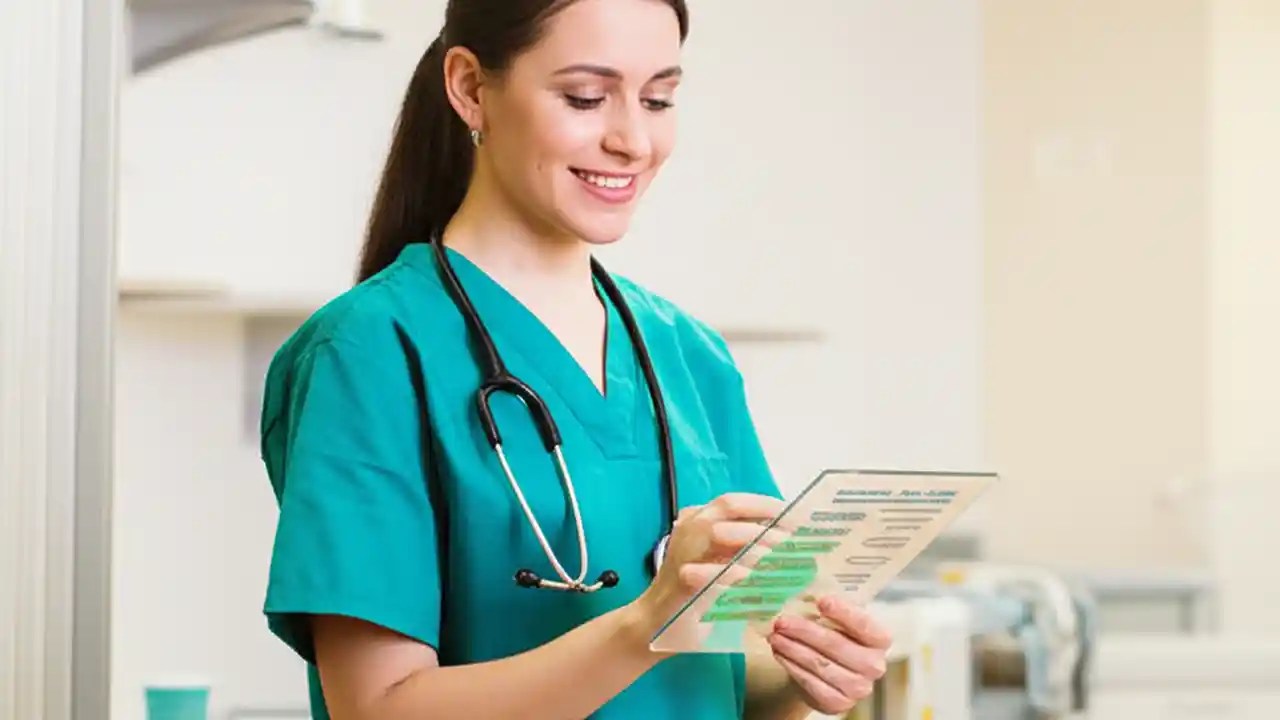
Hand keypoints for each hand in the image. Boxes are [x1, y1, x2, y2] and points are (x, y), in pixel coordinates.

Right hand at [634, 493, 787, 639]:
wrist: (653, 624)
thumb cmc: (692, 594)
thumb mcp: (720, 564)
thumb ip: (745, 550)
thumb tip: (787, 544)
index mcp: (697, 519)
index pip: (735, 501)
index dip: (767, 505)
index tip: (795, 516)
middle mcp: (688, 527)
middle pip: (729, 506)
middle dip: (766, 516)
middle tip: (794, 533)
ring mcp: (683, 550)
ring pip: (721, 532)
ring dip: (758, 543)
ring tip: (785, 555)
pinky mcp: (682, 578)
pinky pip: (715, 570)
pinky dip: (738, 573)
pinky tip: (758, 580)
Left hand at [766, 595, 892, 714]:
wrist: (829, 672)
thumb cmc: (836, 637)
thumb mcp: (838, 620)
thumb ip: (829, 608)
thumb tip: (804, 592)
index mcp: (880, 639)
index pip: (864, 624)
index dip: (844, 612)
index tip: (821, 601)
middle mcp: (874, 665)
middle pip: (835, 645)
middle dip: (805, 631)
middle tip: (781, 621)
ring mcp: (858, 687)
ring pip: (819, 664)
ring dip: (792, 648)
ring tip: (775, 636)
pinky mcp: (838, 703)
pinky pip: (810, 683)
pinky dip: (792, 666)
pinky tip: (780, 653)